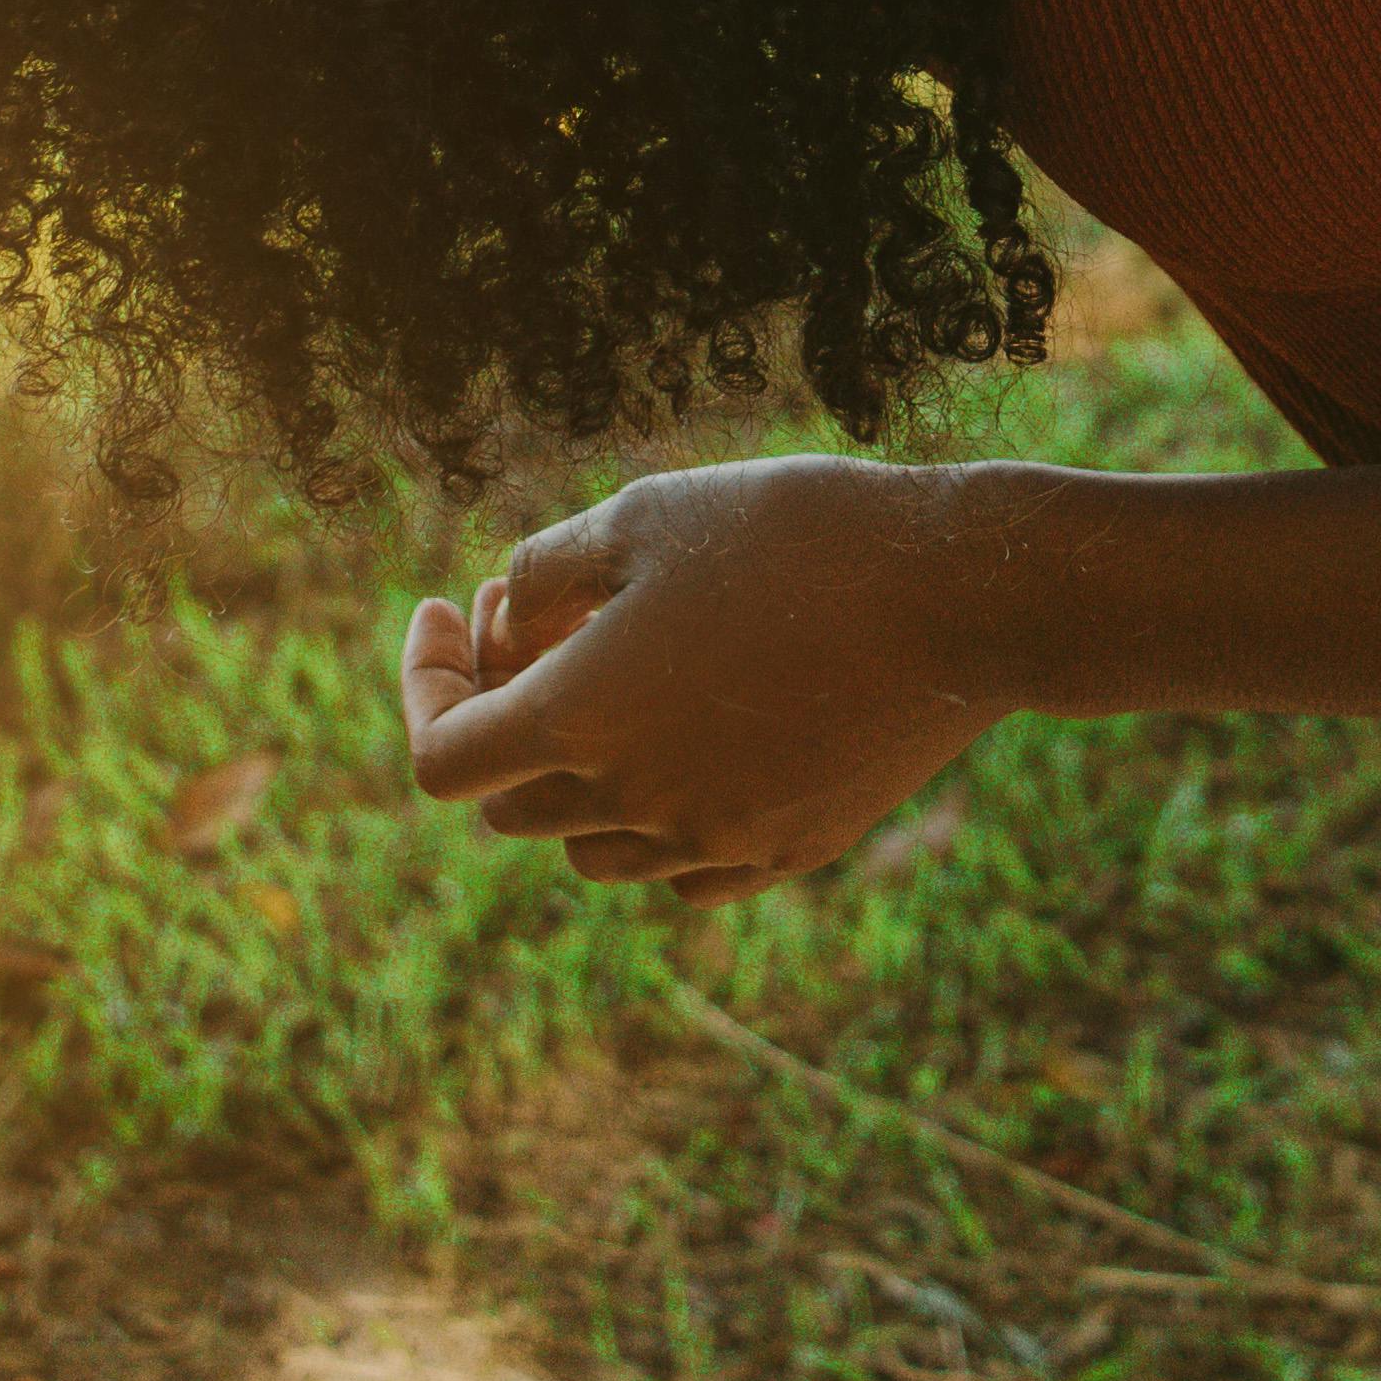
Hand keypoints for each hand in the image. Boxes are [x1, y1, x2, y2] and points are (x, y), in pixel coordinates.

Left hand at [396, 455, 1006, 902]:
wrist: (958, 595)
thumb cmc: (795, 534)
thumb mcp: (645, 514)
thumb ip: (544, 573)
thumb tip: (509, 621)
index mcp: (582, 720)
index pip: (442, 756)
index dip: (422, 682)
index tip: (444, 607)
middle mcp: (636, 804)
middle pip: (511, 805)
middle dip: (500, 710)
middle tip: (537, 615)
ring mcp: (715, 843)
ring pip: (593, 846)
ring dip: (577, 770)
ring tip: (622, 663)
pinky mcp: (786, 852)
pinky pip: (682, 866)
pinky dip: (657, 813)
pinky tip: (692, 726)